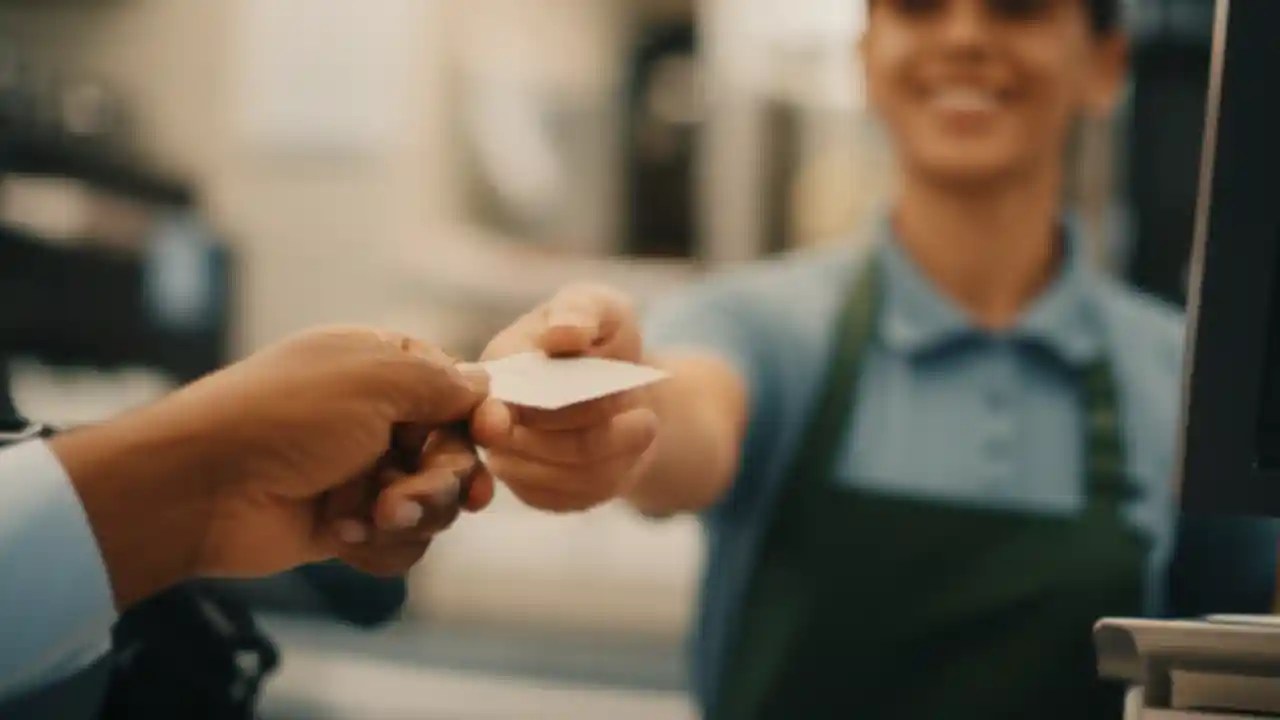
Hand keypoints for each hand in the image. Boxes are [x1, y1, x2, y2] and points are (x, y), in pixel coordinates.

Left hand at [52, 327, 488, 607]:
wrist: (203, 490)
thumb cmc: (283, 418)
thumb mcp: (374, 379)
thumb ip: (440, 383)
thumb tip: (482, 384)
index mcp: (384, 368)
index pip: (459, 392)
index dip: (480, 419)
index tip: (491, 436)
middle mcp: (380, 418)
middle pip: (455, 455)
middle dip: (439, 482)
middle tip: (404, 500)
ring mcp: (366, 473)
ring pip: (435, 505)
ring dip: (408, 516)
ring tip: (367, 517)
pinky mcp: (353, 523)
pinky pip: (403, 542)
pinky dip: (379, 543)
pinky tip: (340, 534)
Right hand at [473, 284, 658, 511]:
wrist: (623, 383)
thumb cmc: (601, 336)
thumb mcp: (601, 308)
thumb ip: (580, 311)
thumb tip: (562, 333)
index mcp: (495, 370)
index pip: (490, 403)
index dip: (498, 417)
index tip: (512, 419)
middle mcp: (492, 421)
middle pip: (533, 444)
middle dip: (590, 427)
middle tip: (641, 411)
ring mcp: (514, 462)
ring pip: (562, 475)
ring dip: (614, 451)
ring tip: (647, 424)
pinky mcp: (543, 492)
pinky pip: (579, 495)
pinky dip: (616, 471)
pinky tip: (634, 447)